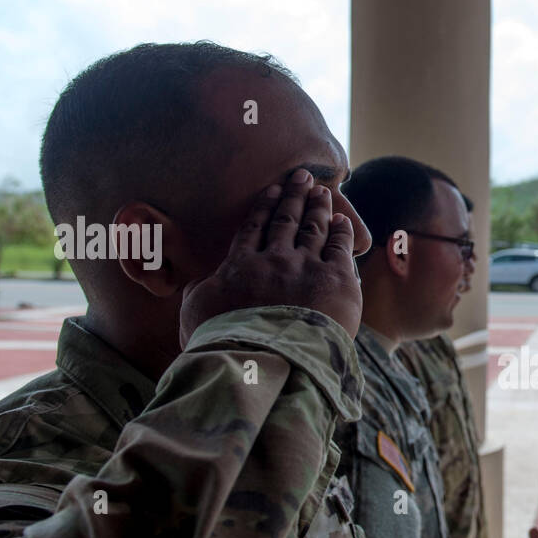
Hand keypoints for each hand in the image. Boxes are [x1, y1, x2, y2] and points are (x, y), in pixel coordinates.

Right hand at [179, 168, 362, 344]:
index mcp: (241, 266)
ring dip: (319, 207)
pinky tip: (343, 221)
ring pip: (314, 229)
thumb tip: (194, 282)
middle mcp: (274, 260)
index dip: (265, 206)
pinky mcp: (335, 281)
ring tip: (322, 192)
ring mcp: (305, 268)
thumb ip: (197, 292)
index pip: (254, 228)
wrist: (261, 361)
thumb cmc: (223, 344)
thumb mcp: (194, 314)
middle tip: (302, 176)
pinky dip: (341, 232)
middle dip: (294, 195)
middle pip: (286, 220)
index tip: (272, 189)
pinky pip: (340, 249)